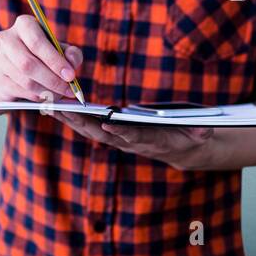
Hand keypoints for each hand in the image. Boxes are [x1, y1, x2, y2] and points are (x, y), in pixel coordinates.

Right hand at [0, 15, 81, 101]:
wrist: (13, 64)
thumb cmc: (41, 53)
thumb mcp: (59, 48)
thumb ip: (71, 53)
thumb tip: (72, 61)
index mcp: (24, 24)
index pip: (37, 42)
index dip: (55, 61)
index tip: (71, 76)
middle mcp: (6, 39)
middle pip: (28, 64)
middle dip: (52, 80)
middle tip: (68, 90)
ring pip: (25, 80)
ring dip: (46, 91)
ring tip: (60, 94)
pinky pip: (20, 91)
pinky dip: (36, 96)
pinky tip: (46, 96)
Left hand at [52, 112, 215, 169]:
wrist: (180, 151)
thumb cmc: (188, 138)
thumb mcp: (198, 136)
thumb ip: (199, 133)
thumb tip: (206, 132)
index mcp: (147, 142)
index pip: (131, 137)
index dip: (119, 131)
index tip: (107, 123)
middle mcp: (127, 142)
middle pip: (99, 133)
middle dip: (80, 121)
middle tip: (62, 108)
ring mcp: (116, 139)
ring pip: (87, 129)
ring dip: (68, 118)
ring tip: (49, 104)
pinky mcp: (109, 134)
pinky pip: (85, 126)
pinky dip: (70, 117)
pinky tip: (54, 106)